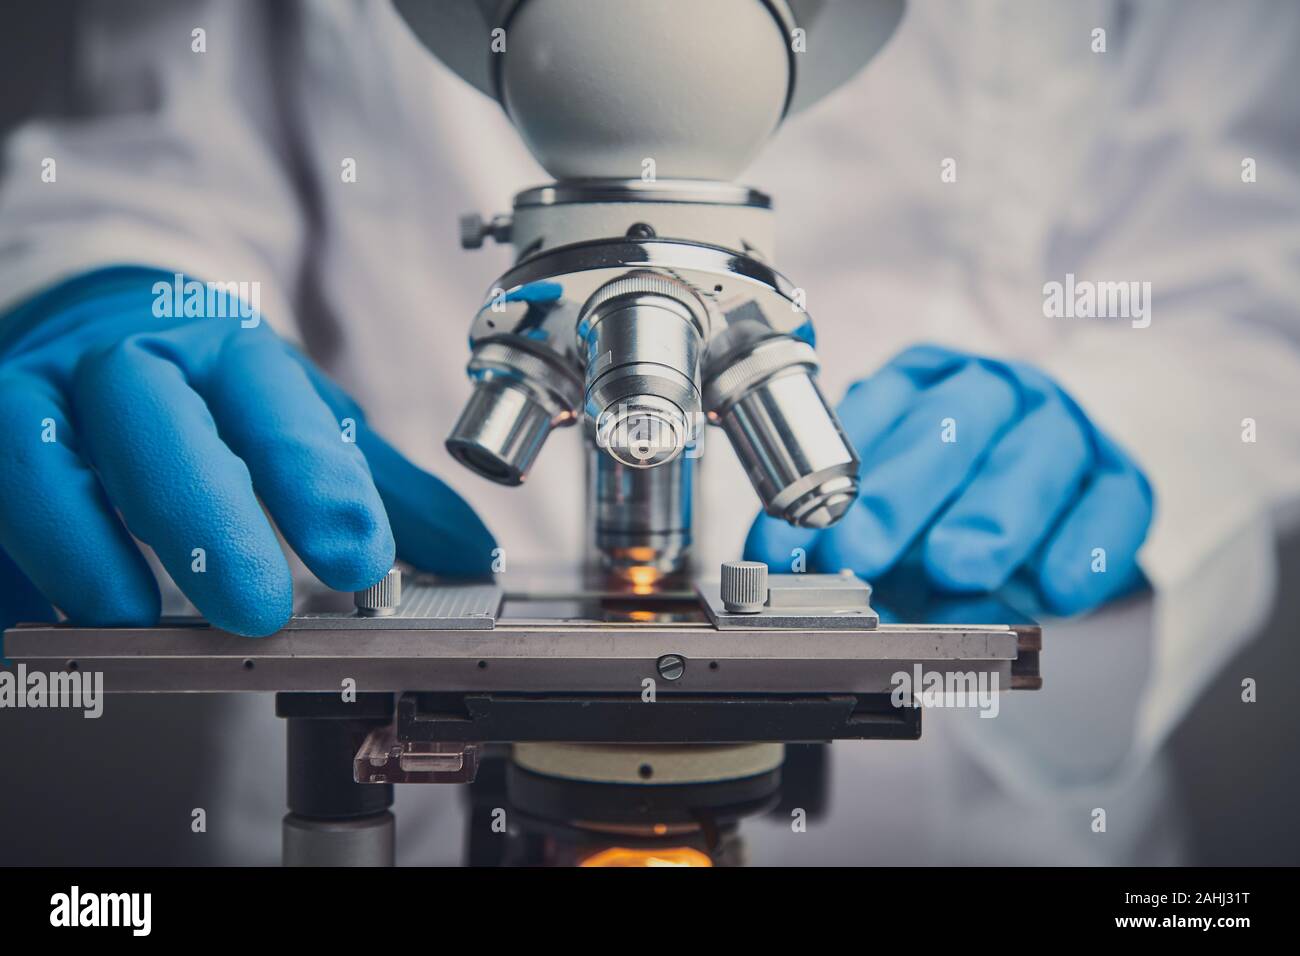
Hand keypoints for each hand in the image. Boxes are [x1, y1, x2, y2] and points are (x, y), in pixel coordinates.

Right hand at [0, 267, 494, 635]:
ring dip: (82, 544)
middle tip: (257, 608)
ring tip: (128, 619)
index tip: (363, 558)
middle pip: (155, 423)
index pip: (276, 407)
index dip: (317, 481)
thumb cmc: (206, 390)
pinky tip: (37, 620)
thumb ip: (373, 484)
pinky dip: (13, 568)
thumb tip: (469, 553)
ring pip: (35, 459)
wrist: (95, 329)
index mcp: (225, 353)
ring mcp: (34, 399)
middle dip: (205, 516)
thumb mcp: (295, 416)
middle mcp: (125, 366)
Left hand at [745, 344, 1153, 614]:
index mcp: (920, 387)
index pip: (876, 411)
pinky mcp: (1120, 479)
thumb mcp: (882, 529)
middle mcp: (992, 392)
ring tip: (957, 567)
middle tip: (865, 550)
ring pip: (1038, 451)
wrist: (1032, 542)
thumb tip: (794, 572)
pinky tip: (1053, 589)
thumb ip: (841, 540)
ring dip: (993, 513)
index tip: (809, 530)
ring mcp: (1062, 428)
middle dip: (903, 490)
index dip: (839, 473)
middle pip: (956, 419)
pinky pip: (1114, 504)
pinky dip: (1085, 548)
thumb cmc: (937, 522)